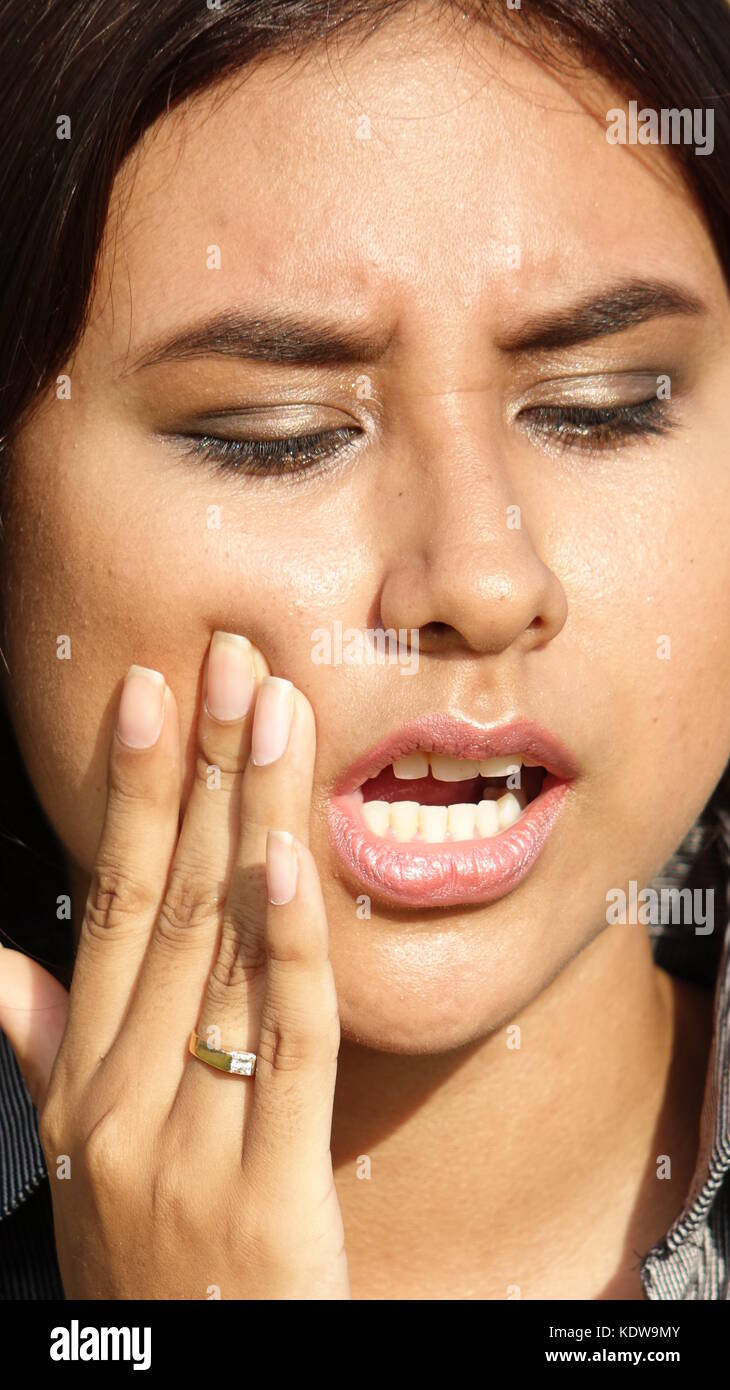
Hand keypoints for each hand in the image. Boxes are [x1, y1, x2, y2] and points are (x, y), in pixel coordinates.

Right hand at [0, 633, 349, 1298]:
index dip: (128, 794)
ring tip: (274, 713)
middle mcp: (119, 1099)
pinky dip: (289, 945)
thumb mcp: (77, 1159)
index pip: (107, 905)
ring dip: (250, 819)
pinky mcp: (266, 1194)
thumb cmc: (153, 1266)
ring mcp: (185, 1144)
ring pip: (225, 949)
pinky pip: (282, 1043)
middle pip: (167, 902)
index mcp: (82, 1081)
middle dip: (200, 772)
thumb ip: (43, 1050)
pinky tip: (291, 858)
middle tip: (232, 662)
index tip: (152, 694)